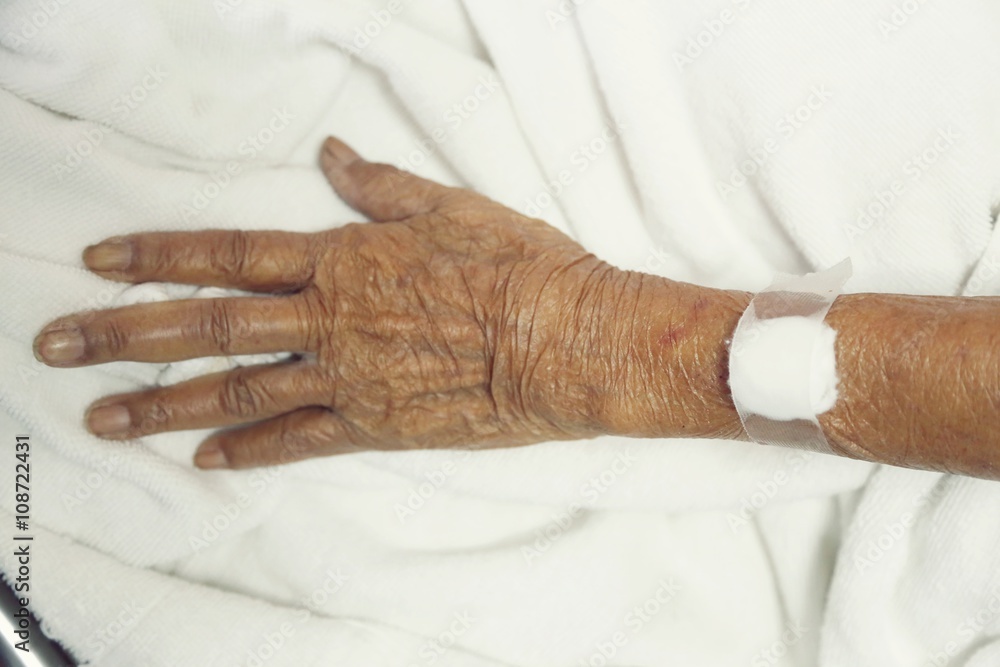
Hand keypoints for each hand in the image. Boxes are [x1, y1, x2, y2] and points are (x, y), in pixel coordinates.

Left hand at [33, 137, 627, 468]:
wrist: (567, 341)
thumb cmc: (518, 266)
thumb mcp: (449, 206)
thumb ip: (379, 187)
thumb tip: (331, 156)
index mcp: (343, 258)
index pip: (227, 255)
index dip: (157, 257)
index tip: (99, 263)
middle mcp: (330, 319)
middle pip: (207, 327)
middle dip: (124, 335)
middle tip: (58, 346)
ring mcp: (347, 378)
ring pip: (236, 391)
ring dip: (164, 405)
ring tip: (104, 417)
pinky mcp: (376, 427)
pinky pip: (299, 440)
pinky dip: (250, 451)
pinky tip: (206, 459)